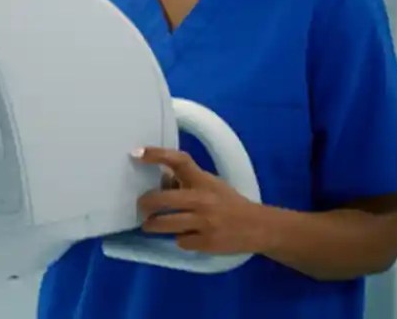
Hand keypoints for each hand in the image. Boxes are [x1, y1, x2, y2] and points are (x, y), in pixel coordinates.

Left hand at [132, 146, 271, 255]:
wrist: (259, 227)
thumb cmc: (229, 203)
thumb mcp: (210, 185)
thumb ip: (188, 181)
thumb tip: (162, 178)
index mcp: (203, 180)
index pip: (179, 161)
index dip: (157, 155)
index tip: (138, 153)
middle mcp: (202, 199)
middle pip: (162, 199)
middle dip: (145, 204)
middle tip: (140, 207)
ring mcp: (204, 222)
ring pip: (165, 224)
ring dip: (152, 225)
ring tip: (149, 225)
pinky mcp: (206, 242)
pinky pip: (180, 241)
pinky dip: (179, 239)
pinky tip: (186, 237)